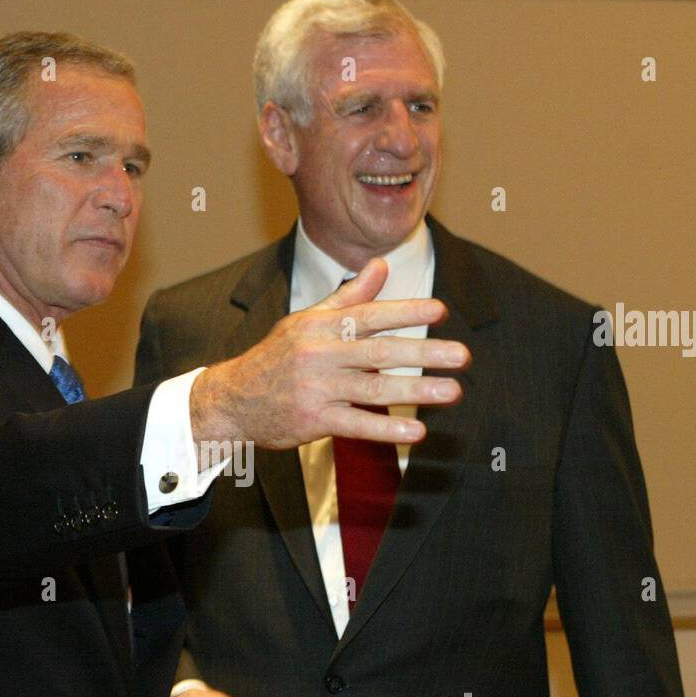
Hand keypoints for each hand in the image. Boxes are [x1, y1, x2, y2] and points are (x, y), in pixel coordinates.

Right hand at [190, 257, 469, 450]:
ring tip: (453, 392)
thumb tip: (382, 264)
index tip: (440, 311)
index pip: (369, 316)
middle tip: (462, 356)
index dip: (405, 312)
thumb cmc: (276, 358)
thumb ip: (349, 297)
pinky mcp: (312, 420)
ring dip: (417, 391)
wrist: (232, 400)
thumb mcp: (306, 321)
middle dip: (425, 353)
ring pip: (373, 388)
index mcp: (320, 326)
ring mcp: (316, 388)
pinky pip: (356, 424)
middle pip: (379, 352)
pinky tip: (416, 431)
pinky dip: (387, 428)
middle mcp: (319, 354)